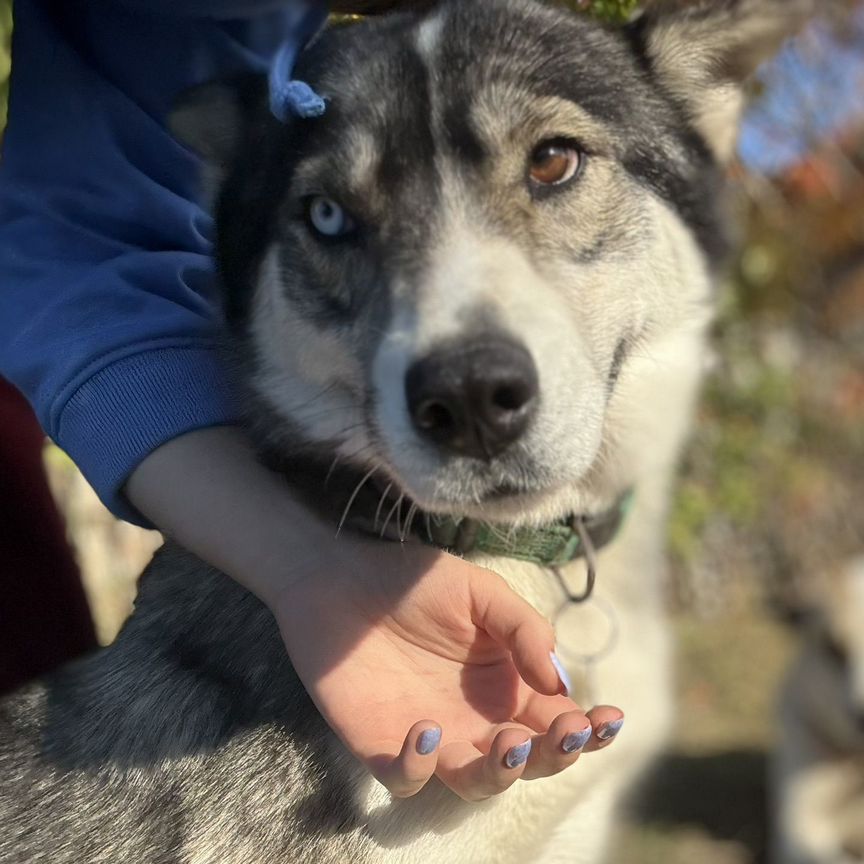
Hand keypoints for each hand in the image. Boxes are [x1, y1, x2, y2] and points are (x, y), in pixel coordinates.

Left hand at [127, 428, 623, 802]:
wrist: (336, 577)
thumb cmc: (411, 581)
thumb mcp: (478, 590)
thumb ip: (523, 628)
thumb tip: (560, 681)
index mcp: (506, 684)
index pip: (558, 720)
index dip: (589, 728)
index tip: (609, 718)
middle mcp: (476, 719)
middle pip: (528, 761)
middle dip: (554, 755)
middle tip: (565, 732)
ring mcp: (431, 737)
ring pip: (477, 783)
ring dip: (500, 773)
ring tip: (509, 743)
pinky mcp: (382, 746)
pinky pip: (407, 779)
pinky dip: (418, 766)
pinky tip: (423, 730)